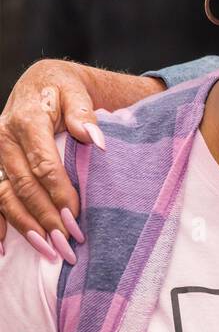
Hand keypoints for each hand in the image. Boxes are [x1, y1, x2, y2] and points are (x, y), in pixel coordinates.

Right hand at [0, 60, 101, 261]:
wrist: (42, 81)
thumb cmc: (64, 88)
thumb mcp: (77, 92)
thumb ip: (84, 115)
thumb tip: (96, 140)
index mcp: (26, 121)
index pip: (43, 164)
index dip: (59, 192)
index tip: (75, 216)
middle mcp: (4, 139)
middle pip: (24, 186)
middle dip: (45, 217)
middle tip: (67, 243)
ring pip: (5, 196)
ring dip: (25, 225)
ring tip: (47, 249)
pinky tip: (4, 246)